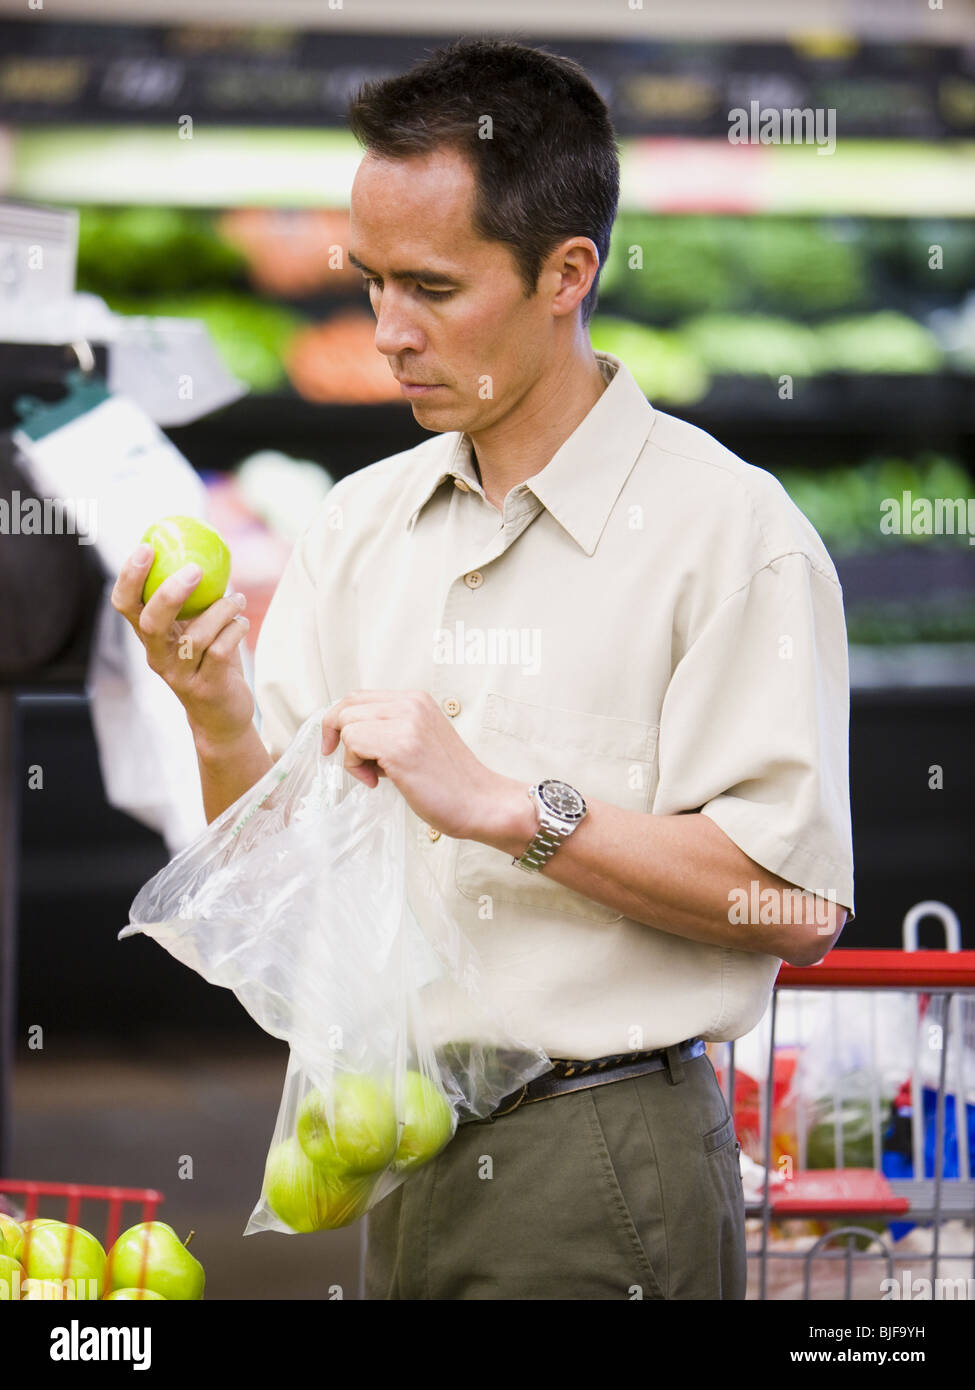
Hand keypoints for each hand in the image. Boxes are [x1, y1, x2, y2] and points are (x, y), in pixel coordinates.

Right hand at [111, 542, 254, 748]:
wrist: (221, 718)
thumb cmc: (210, 662)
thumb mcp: (197, 629)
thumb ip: (196, 600)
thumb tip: (206, 551)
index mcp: (150, 637)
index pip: (125, 604)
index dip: (130, 576)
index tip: (146, 547)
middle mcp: (158, 656)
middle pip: (150, 622)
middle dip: (170, 592)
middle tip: (194, 569)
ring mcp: (180, 675)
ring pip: (195, 635)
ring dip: (221, 610)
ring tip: (238, 600)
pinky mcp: (206, 688)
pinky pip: (220, 651)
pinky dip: (234, 630)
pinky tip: (242, 622)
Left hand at [321, 689, 523, 844]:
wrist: (481, 803)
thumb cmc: (450, 782)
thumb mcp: (418, 739)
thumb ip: (389, 729)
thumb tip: (348, 733)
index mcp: (416, 699)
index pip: (357, 697)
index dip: (339, 721)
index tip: (336, 746)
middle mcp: (411, 703)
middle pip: (346, 707)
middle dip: (339, 738)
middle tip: (357, 766)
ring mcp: (407, 722)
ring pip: (347, 725)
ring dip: (352, 755)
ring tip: (376, 775)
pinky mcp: (400, 745)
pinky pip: (353, 743)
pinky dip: (355, 767)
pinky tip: (378, 781)